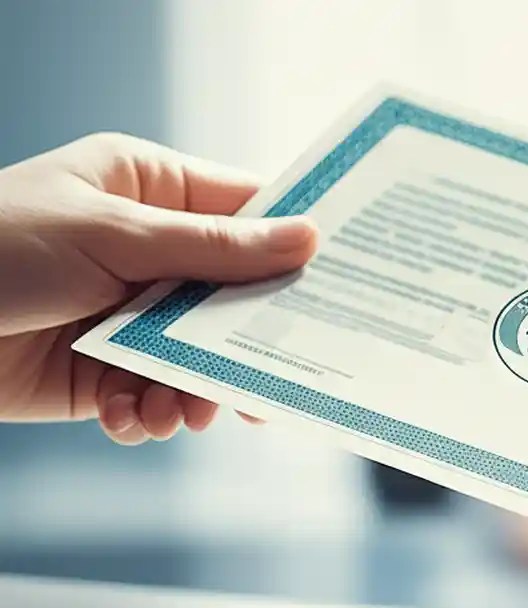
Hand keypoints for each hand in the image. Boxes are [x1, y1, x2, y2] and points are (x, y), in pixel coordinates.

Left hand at [0, 133, 316, 442]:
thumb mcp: (113, 237)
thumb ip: (214, 247)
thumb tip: (307, 238)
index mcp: (149, 188)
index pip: (246, 210)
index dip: (294, 244)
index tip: (338, 282)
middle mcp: (147, 249)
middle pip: (235, 295)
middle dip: (248, 342)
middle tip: (275, 382)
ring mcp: (128, 312)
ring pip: (203, 355)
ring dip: (197, 390)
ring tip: (180, 411)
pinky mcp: (105, 370)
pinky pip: (157, 393)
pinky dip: (151, 413)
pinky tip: (129, 416)